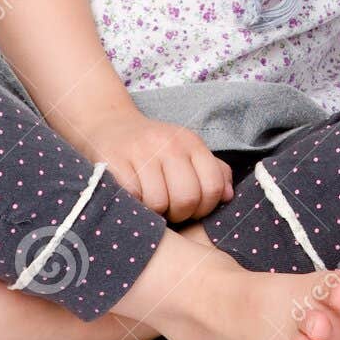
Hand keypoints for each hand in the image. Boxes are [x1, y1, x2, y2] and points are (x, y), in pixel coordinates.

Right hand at [75, 106, 233, 222]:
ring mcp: (142, 152)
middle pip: (187, 198)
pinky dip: (135, 205)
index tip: (193, 209)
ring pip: (159, 203)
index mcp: (192, 143)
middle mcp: (170, 145)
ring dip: (155, 212)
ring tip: (151, 204)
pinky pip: (133, 198)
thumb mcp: (188, 151)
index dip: (205, 208)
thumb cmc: (155, 147)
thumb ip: (214, 172)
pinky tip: (134, 198)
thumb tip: (228, 197)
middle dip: (180, 214)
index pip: (213, 186)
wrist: (111, 125)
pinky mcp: (115, 162)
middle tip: (170, 210)